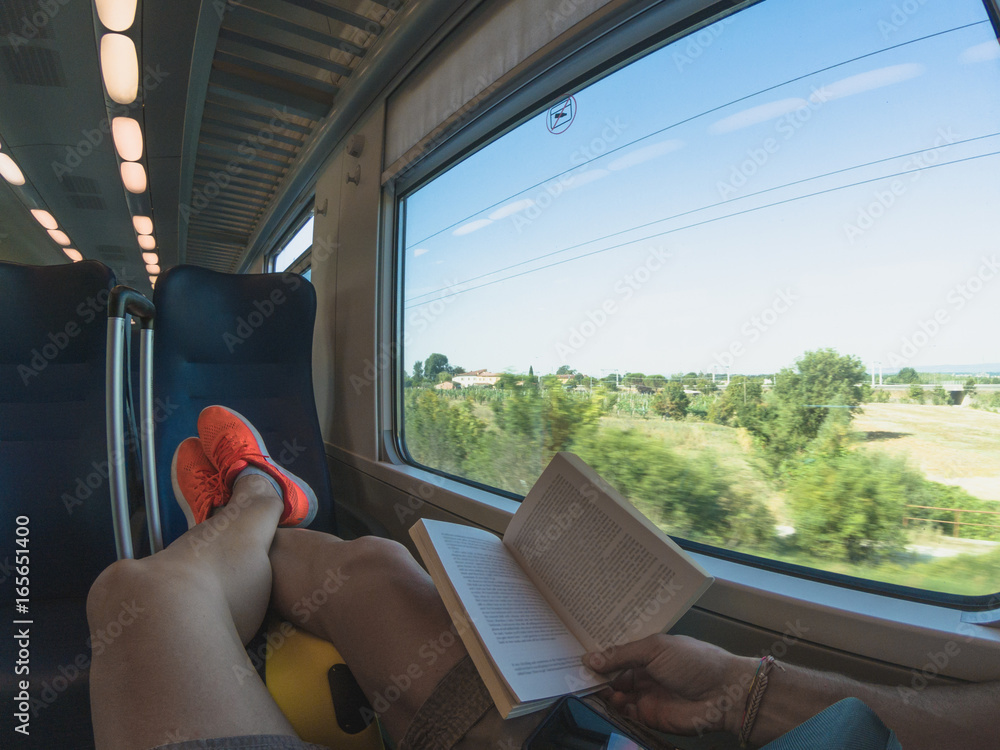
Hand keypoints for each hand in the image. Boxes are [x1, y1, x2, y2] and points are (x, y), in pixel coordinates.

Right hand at [584, 633, 752, 736]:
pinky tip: (603, 700)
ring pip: (617, 694)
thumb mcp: (655, 649)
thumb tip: (590, 658)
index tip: (577, 652)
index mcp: (649, 652)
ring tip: (585, 685)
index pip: (619, 653)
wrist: (723, 694)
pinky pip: (626, 713)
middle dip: (597, 673)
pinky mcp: (649, 717)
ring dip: (603, 690)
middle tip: (574, 671)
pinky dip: (613, 708)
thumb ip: (621, 655)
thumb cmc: (692, 662)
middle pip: (615, 674)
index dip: (601, 654)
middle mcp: (646, 673)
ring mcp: (647, 695)